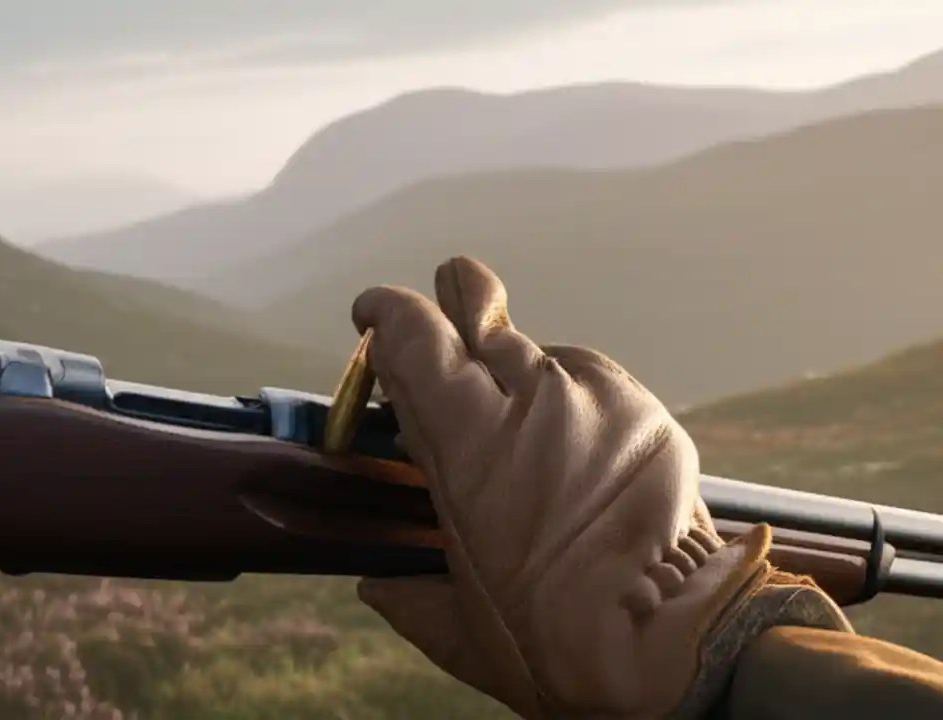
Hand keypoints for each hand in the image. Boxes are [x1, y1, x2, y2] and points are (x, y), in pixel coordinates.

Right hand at [352, 257, 848, 718]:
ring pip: (534, 347)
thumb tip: (376, 584)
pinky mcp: (641, 406)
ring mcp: (592, 396)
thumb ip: (408, 593)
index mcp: (468, 445)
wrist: (678, 642)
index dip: (389, 315)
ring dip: (513, 370)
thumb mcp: (462, 625)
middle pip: (477, 305)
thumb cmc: (557, 642)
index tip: (373, 317)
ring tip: (521, 426)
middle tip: (445, 310)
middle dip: (454, 302)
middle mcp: (530, 402)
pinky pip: (587, 378)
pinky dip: (567, 398)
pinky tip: (571, 446)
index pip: (416, 337)